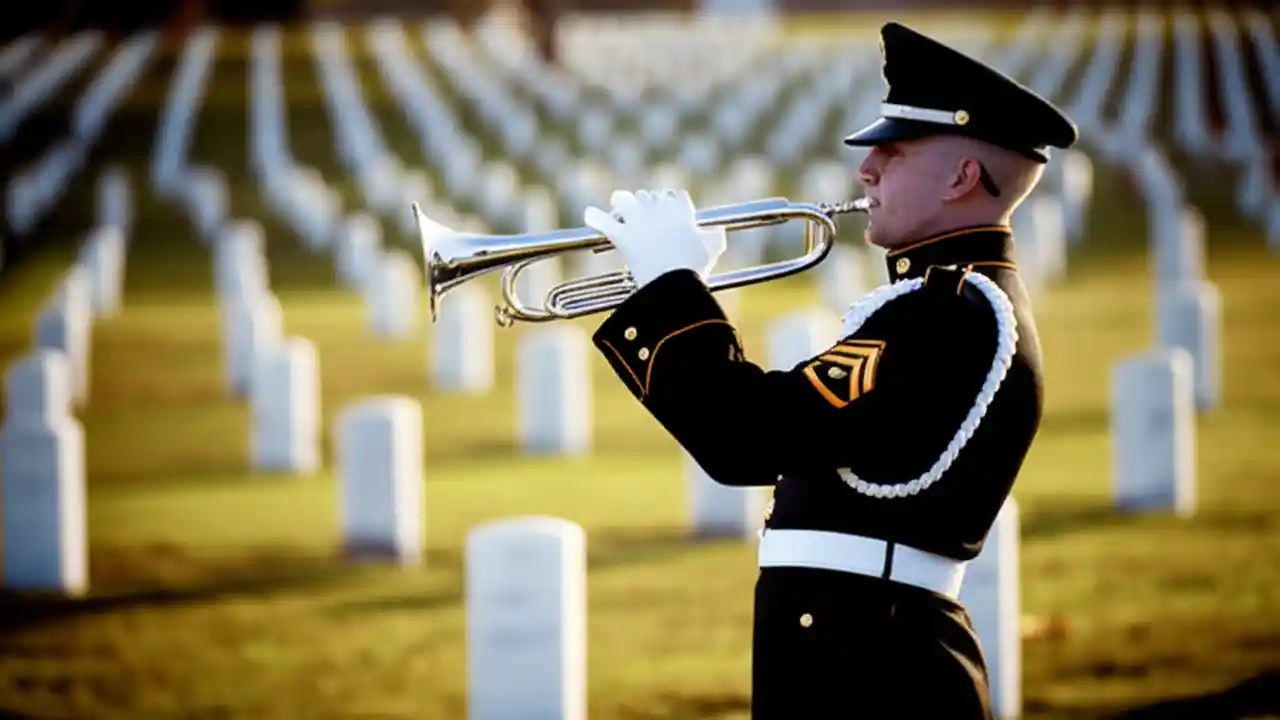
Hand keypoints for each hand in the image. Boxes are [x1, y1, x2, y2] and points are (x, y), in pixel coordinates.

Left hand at [582, 188, 726, 287]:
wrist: (674, 284)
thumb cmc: (694, 270)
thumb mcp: (711, 252)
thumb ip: (715, 238)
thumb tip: (718, 230)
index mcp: (681, 212)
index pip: (673, 196)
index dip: (668, 202)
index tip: (666, 209)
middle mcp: (659, 210)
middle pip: (648, 196)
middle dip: (644, 205)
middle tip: (640, 215)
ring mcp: (639, 221)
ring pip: (624, 199)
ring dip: (621, 204)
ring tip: (618, 210)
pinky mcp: (622, 235)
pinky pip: (602, 220)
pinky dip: (595, 217)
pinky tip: (590, 215)